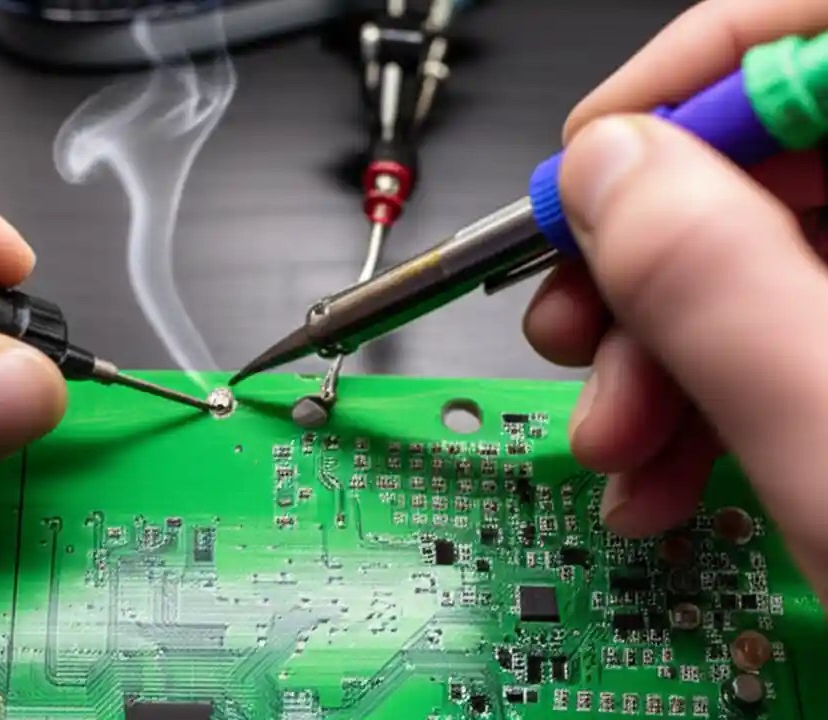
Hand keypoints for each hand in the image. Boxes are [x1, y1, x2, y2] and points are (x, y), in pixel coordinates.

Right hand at [524, 0, 827, 597]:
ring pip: (770, 253)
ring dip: (662, 348)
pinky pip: (792, 328)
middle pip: (782, 154)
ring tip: (621, 445)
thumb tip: (609, 173)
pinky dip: (711, 393)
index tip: (590, 175)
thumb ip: (721, 289)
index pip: (816, 26)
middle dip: (650, 257)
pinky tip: (669, 467)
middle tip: (582, 334)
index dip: (688, 81)